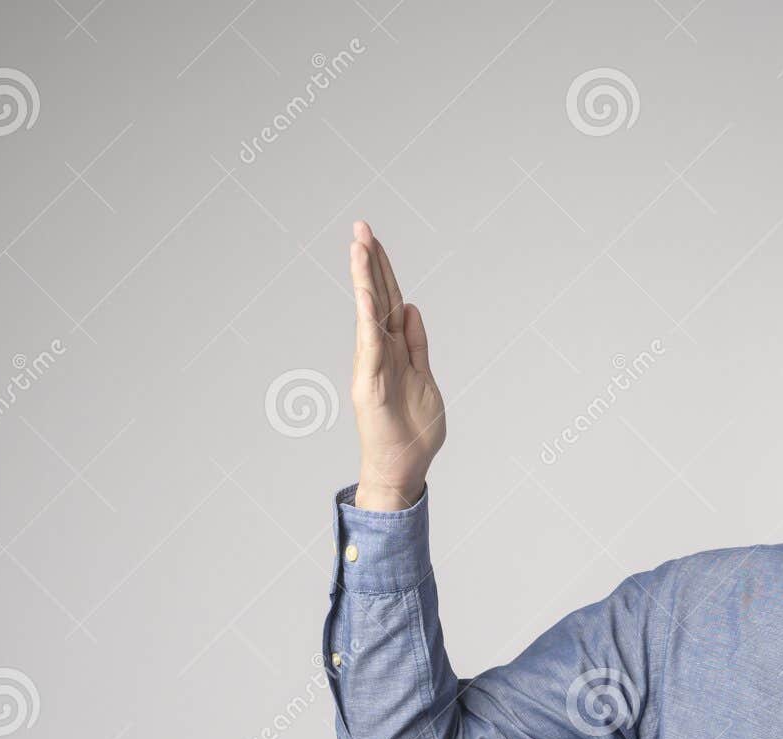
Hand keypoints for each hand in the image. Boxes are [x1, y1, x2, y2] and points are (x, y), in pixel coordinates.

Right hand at [348, 220, 444, 510]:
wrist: (403, 467)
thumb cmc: (413, 429)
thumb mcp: (425, 377)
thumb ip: (417, 343)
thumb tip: (411, 308)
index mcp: (395, 349)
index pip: (388, 301)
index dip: (383, 271)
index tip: (374, 240)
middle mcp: (381, 352)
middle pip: (375, 298)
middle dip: (369, 262)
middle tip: (361, 226)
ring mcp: (373, 365)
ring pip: (369, 313)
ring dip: (364, 279)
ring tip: (358, 245)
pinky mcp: (371, 382)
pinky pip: (370, 344)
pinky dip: (367, 318)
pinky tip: (365, 293)